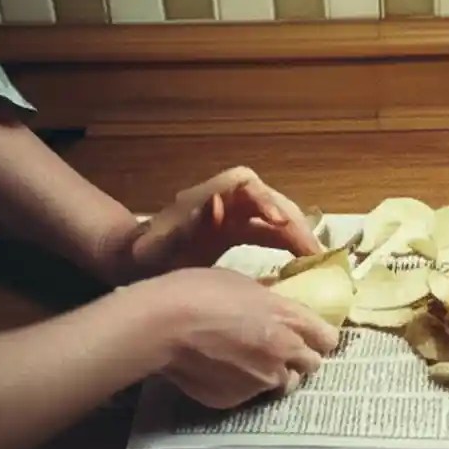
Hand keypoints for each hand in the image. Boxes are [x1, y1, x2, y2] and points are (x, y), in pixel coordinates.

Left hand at [111, 167, 323, 279]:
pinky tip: (301, 263)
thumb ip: (182, 228)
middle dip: (294, 222)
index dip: (268, 200)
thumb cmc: (144, 257)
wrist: (133, 263)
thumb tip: (210, 207)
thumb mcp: (158, 245)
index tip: (283, 222)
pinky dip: (288, 243)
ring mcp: (233, 215)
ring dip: (296, 233)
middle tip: (314, 253)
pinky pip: (270, 231)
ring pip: (275, 215)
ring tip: (314, 259)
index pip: (247, 186)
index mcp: (209, 199)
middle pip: (270, 200)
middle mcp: (225, 201)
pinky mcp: (237, 230)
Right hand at [135, 266, 340, 407]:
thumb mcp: (241, 282)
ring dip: (273, 375)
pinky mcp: (237, 400)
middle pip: (311, 365)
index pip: (328, 338)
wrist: (162, 325)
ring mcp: (262, 381)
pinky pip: (249, 395)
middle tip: (277, 349)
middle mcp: (284, 353)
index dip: (319, 337)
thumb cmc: (200, 291)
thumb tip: (275, 298)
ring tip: (247, 362)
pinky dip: (241, 386)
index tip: (310, 335)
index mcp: (290, 318)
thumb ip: (266, 298)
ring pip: (282, 384)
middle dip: (299, 359)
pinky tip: (220, 371)